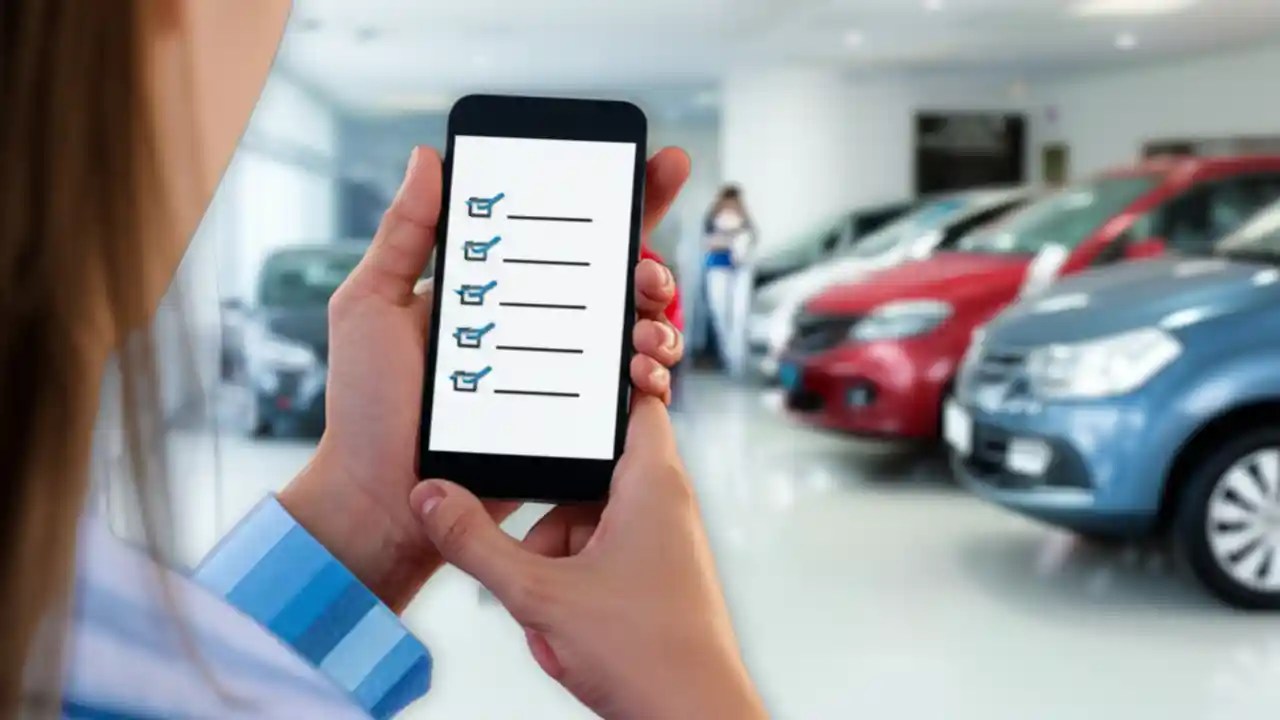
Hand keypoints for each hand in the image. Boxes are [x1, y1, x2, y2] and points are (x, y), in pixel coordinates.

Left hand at [279, 145, 690, 611]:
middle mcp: (537, 326)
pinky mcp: (576, 424)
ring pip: (638, 332)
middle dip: (652, 266)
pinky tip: (645, 375)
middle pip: (618, 280)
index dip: (619, 198)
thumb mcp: (370, 305)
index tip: (657, 165)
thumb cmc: (366, 407)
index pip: (565, 234)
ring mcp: (561, 376)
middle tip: (646, 275)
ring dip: (661, 322)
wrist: (382, 500)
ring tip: (647, 331)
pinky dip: (654, 378)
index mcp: (498, 290)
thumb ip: (404, 234)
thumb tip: (427, 157)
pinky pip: (633, 394)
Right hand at [409, 397, 767, 719]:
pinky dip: (572, 588)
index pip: (632, 399)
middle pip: (585, 474)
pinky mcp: (652, 577)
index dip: (597, 382)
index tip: (554, 376)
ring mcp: (659, 542)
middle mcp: (663, 504)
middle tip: (529, 555)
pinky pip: (597, 559)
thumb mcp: (540, 594)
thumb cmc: (648, 655)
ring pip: (585, 524)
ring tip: (549, 612)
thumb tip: (430, 499)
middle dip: (546, 517)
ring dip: (554, 562)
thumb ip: (476, 544)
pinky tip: (561, 629)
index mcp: (652, 482)